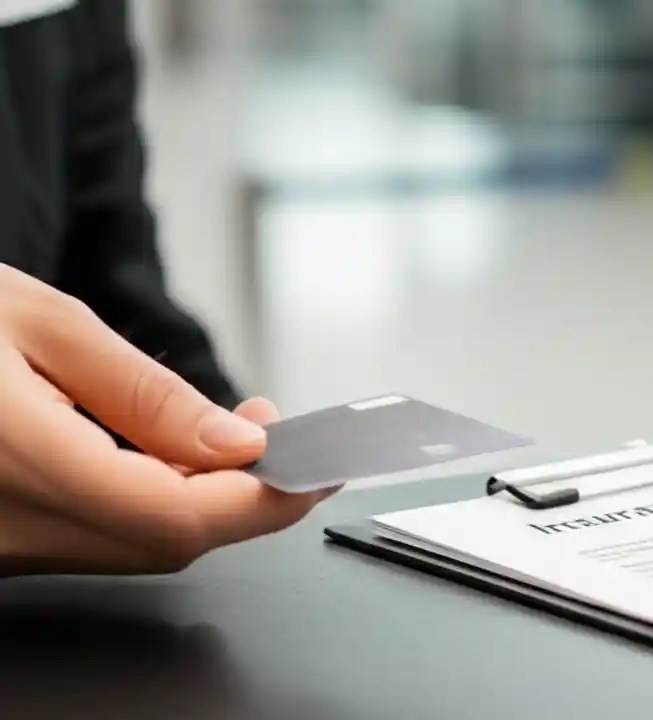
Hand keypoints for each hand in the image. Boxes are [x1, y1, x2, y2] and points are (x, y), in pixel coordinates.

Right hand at [0, 265, 333, 575]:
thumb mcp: (42, 324)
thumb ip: (146, 393)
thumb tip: (237, 443)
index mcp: (19, 465)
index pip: (175, 517)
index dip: (261, 498)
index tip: (319, 470)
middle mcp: (7, 529)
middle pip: (162, 543)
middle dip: (241, 496)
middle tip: (278, 433)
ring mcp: (0, 548)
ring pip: (131, 547)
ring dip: (198, 501)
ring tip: (231, 434)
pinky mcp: (1, 544)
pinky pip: (92, 539)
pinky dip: (146, 504)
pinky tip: (167, 460)